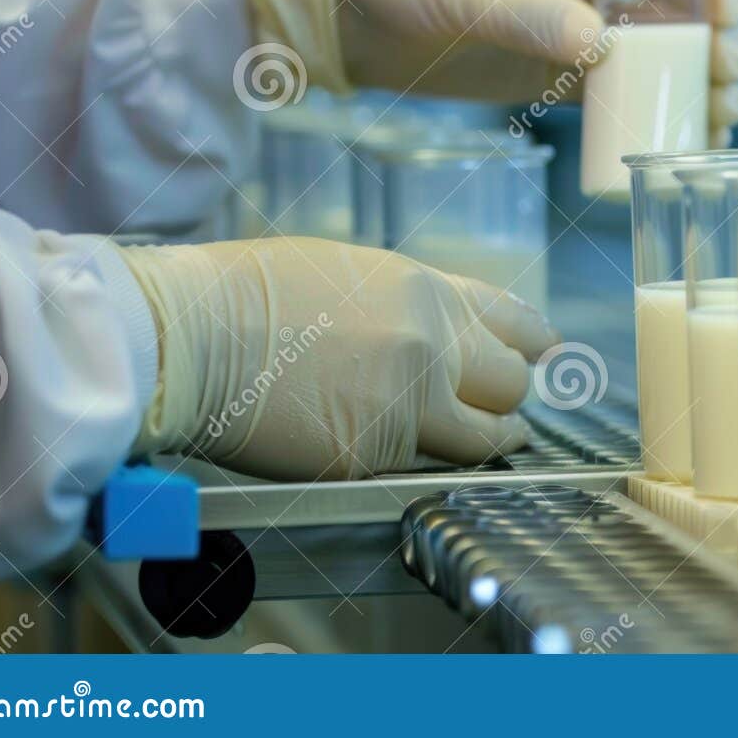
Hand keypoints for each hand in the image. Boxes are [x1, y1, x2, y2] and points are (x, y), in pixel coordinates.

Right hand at [117, 237, 557, 480]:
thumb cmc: (247, 296)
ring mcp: (409, 400)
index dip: (534, 345)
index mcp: (426, 290)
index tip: (545, 358)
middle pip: (513, 381)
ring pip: (488, 434)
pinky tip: (411, 458)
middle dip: (512, 397)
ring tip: (494, 442)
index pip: (513, 320)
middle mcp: (433, 342)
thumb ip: (408, 304)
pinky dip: (424, 466)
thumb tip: (440, 329)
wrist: (192, 332)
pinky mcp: (376, 453)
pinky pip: (423, 467)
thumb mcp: (350, 271)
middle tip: (508, 408)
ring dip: (493, 439)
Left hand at [335, 0, 737, 145]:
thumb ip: (533, 16)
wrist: (349, 17)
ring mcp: (578, 21)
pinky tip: (685, 139)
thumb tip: (604, 52)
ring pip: (660, 48)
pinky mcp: (559, 71)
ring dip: (696, 81)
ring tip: (720, 117)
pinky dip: (655, 113)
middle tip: (726, 74)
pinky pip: (621, 91)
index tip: (729, 9)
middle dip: (714, 36)